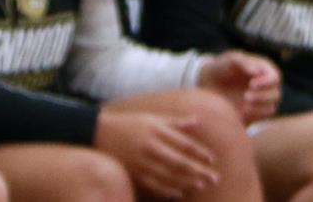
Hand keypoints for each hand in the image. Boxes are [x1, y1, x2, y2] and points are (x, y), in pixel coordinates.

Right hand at [93, 109, 220, 198]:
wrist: (98, 133)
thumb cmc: (129, 124)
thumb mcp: (152, 118)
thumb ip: (175, 122)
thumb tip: (197, 122)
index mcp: (157, 131)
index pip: (184, 144)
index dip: (199, 152)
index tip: (212, 159)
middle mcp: (151, 147)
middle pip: (179, 162)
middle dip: (198, 170)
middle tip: (214, 178)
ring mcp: (141, 162)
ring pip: (168, 176)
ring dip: (186, 182)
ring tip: (200, 186)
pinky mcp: (132, 173)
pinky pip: (152, 185)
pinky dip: (166, 190)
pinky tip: (179, 193)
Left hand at [197, 50, 280, 123]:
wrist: (205, 85)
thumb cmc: (220, 68)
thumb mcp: (230, 60)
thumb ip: (244, 63)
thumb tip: (257, 72)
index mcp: (263, 70)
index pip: (275, 77)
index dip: (266, 82)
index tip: (251, 84)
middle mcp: (265, 86)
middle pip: (275, 94)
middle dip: (262, 96)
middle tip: (245, 96)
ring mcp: (259, 101)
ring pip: (271, 107)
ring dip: (259, 107)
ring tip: (243, 107)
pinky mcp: (253, 113)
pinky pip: (261, 118)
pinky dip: (254, 116)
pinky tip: (240, 113)